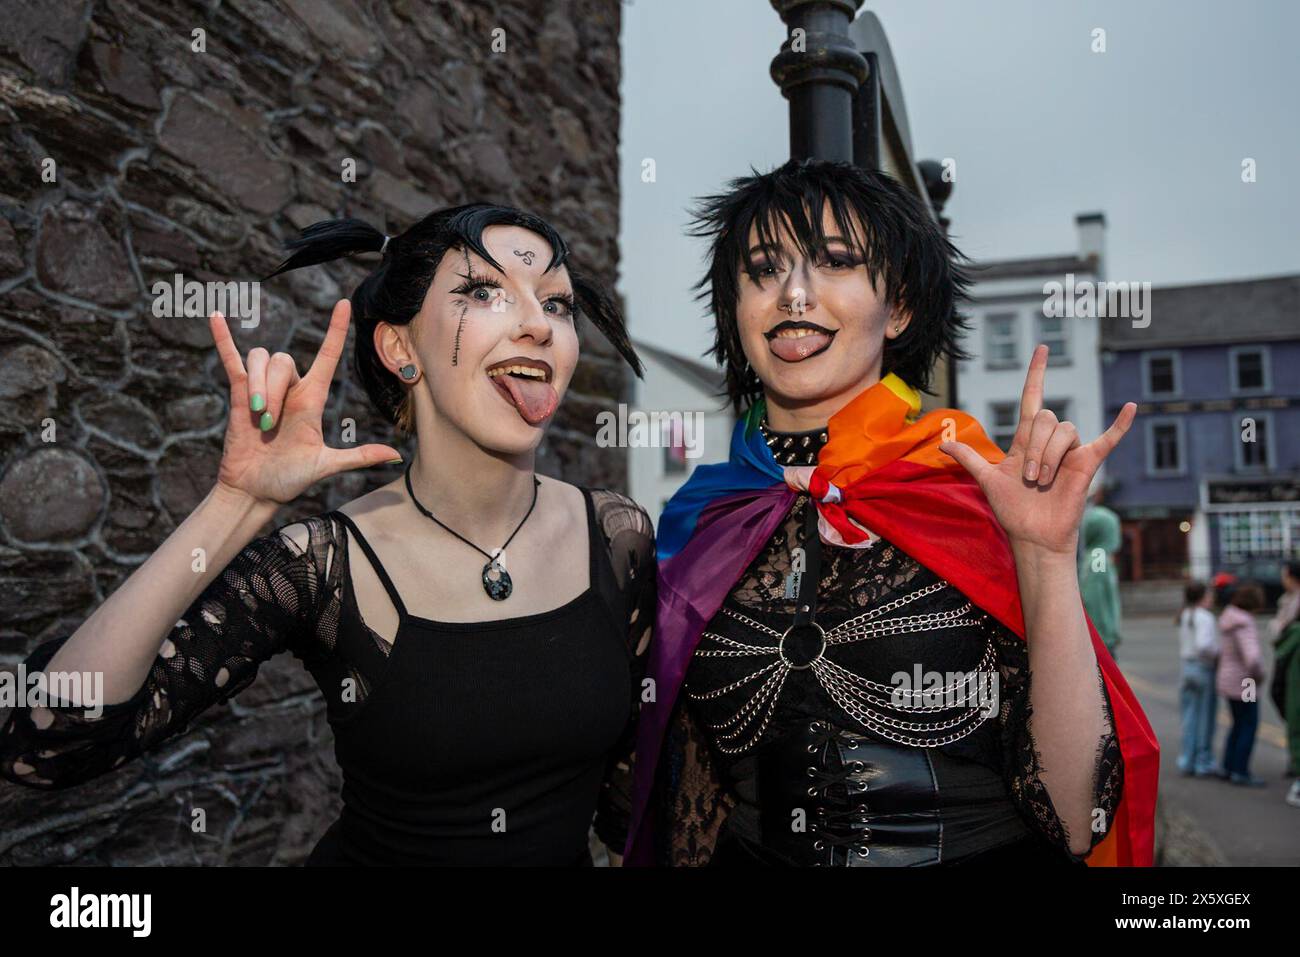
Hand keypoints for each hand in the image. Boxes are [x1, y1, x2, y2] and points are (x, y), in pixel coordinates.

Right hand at [211, 299, 401, 505]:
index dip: (336, 330)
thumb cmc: (291, 479)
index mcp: (312, 399)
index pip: (328, 357)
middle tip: (269, 423)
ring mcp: (263, 389)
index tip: (345, 304)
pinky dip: (223, 339)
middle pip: (282, 361)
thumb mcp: (325, 466)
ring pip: (259, 360)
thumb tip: (396, 456)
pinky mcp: (238, 394)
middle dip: (274, 390)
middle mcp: (290, 389)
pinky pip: (231, 359)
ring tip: (256, 417)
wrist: (255, 490)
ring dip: (257, 386)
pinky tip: (216, 317)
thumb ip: (358, 457)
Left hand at [940, 344, 1135, 556]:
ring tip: (1042, 482)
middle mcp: (1050, 442)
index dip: (1036, 374)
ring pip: (1065, 430)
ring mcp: (1070, 452)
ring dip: (1050, 457)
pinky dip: (1120, 425)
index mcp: (1026, 440)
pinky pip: (1108, 439)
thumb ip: (969, 458)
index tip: (1041, 349)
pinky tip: (1132, 407)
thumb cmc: (1012, 510)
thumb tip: (942, 443)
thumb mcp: (987, 480)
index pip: (1032, 398)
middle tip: (1028, 478)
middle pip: (1046, 418)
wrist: (1033, 535)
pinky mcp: (1088, 464)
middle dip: (1034, 448)